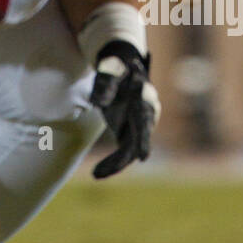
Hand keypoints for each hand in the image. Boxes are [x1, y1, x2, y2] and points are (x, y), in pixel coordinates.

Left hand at [89, 40, 160, 178]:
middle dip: (131, 154)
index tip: (143, 156)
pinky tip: (97, 173)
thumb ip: (106, 82)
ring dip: (115, 164)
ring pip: (131, 149)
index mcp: (143, 95)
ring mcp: (141, 125)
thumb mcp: (111, 68)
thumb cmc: (116, 68)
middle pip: (140, 137)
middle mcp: (146, 113)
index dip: (143, 138)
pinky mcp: (132, 133)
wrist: (122, 70)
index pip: (143, 116)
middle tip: (123, 166)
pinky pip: (124, 153)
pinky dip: (112, 163)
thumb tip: (99, 102)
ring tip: (96, 174)